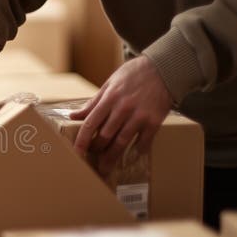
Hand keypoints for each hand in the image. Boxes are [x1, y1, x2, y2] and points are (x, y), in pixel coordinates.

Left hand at [71, 56, 172, 175]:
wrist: (164, 68)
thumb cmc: (133, 75)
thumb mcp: (110, 84)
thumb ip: (93, 102)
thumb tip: (73, 115)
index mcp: (109, 98)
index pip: (90, 123)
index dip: (82, 140)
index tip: (76, 153)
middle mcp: (123, 108)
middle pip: (105, 136)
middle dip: (96, 151)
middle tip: (91, 163)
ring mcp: (140, 115)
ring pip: (122, 142)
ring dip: (112, 157)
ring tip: (106, 168)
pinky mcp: (155, 121)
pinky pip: (144, 141)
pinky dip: (137, 151)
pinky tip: (131, 157)